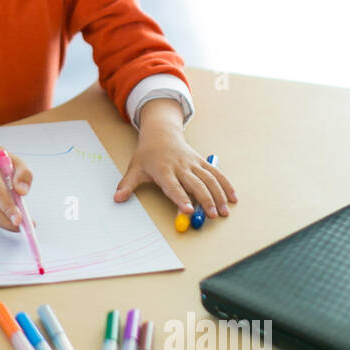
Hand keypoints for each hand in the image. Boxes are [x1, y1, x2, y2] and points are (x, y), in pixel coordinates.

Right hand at [0, 148, 34, 232]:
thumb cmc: (4, 162)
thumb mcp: (18, 162)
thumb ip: (23, 174)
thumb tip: (23, 192)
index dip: (8, 208)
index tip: (19, 219)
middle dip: (7, 221)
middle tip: (23, 227)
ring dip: (6, 224)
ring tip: (22, 227)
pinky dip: (3, 222)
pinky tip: (14, 223)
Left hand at [115, 120, 236, 218]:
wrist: (161, 133)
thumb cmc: (147, 154)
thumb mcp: (135, 168)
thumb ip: (127, 184)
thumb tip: (117, 199)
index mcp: (163, 170)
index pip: (173, 186)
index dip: (180, 198)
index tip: (187, 210)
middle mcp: (180, 166)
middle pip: (195, 184)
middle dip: (205, 200)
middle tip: (211, 215)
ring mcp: (193, 163)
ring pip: (209, 179)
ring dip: (218, 195)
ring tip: (224, 212)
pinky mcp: (202, 162)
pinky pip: (216, 173)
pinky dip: (225, 185)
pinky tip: (233, 197)